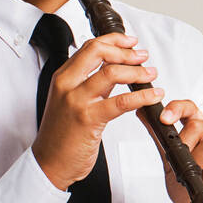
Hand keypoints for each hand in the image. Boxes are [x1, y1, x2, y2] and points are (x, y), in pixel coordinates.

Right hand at [32, 34, 163, 190]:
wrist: (50, 163)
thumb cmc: (61, 134)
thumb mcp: (71, 100)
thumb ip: (92, 83)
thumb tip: (115, 68)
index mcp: (63, 77)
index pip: (90, 46)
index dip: (114, 40)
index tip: (131, 41)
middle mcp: (67, 85)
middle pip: (98, 52)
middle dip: (126, 51)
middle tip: (143, 57)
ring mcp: (76, 101)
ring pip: (111, 73)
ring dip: (137, 71)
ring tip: (151, 74)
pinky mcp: (88, 119)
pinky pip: (121, 102)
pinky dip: (142, 95)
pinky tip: (153, 95)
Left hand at [150, 99, 202, 202]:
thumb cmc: (188, 188)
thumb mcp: (169, 160)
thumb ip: (159, 137)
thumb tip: (144, 114)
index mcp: (201, 131)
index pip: (191, 109)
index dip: (178, 108)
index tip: (164, 118)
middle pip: (199, 126)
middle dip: (184, 146)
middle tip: (182, 164)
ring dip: (199, 163)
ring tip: (198, 174)